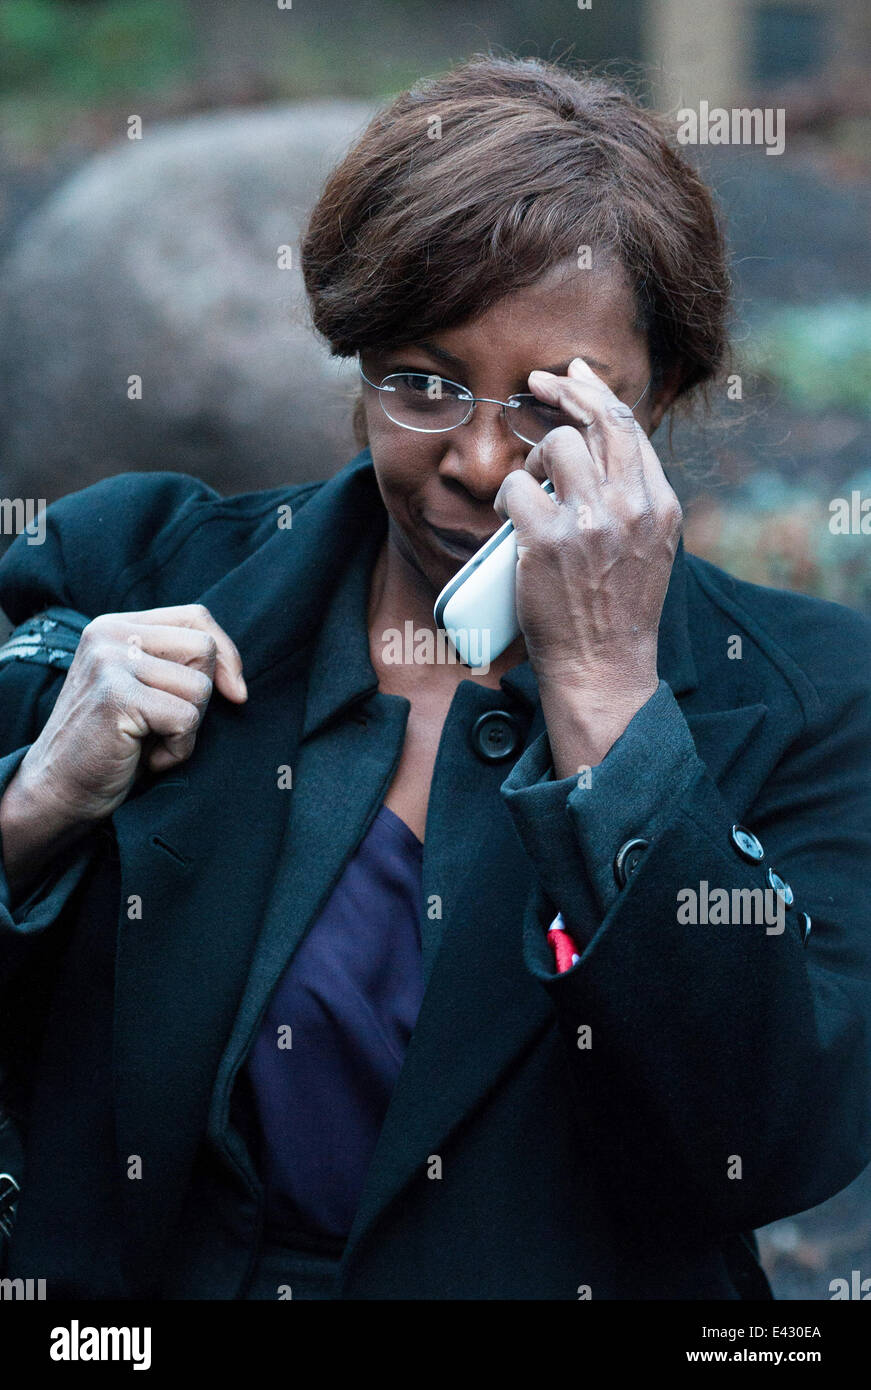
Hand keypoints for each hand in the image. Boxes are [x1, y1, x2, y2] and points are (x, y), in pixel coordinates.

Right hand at [3, 603, 246, 856]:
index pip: (196, 618)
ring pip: (199, 687)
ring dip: (187, 729)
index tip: (234, 693)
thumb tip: (238, 679)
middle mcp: (109, 635)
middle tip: (163, 725)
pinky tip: (145, 758)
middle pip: (204, 649)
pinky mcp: (116, 697)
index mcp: (116, 626)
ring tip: (149, 742)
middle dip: (201, 697)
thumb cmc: (113, 745)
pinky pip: (186, 719)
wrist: (59, 790)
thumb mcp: (145, 690)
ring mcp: (109, 663)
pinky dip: (178, 749)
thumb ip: (177, 665)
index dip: (226, 655)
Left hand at [493, 356, 681, 705]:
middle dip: (565, 391)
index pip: (629, 428)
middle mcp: (632, 507)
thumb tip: (595, 450)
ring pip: (557, 444)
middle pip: (598, 419)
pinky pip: (516, 486)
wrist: (603, 669)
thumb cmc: (615, 613)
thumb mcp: (647, 550)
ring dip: (534, 456)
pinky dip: (506, 496)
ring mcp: (591, 522)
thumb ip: (631, 501)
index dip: (597, 393)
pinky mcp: (548, 541)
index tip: (575, 375)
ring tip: (530, 487)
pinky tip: (508, 519)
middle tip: (537, 383)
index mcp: (660, 506)